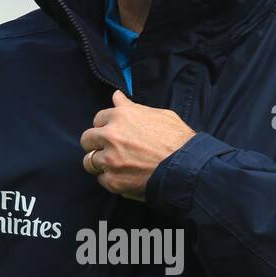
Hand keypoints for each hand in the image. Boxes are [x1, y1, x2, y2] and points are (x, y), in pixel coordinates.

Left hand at [80, 90, 195, 199]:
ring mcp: (110, 159)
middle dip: (95, 144)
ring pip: (89, 161)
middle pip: (87, 139)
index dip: (106, 127)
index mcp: (120, 116)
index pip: (98, 119)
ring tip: (115, 166)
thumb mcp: (158, 115)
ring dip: (100, 163)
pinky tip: (125, 177)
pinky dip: (111, 180)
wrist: (188, 167)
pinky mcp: (113, 180)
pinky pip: (102, 180)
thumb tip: (116, 96)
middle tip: (108, 150)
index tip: (112, 134)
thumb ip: (132, 107)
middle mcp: (110, 136)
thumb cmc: (177, 139)